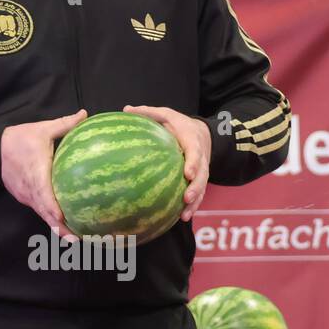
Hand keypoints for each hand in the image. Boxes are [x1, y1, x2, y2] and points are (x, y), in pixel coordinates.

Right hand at [0, 109, 86, 236]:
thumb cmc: (20, 139)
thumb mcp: (41, 129)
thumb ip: (64, 125)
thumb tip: (85, 115)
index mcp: (35, 171)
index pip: (43, 192)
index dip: (52, 207)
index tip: (63, 218)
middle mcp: (30, 188)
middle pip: (44, 212)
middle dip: (59, 227)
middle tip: (76, 239)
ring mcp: (26, 196)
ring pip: (43, 214)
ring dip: (57, 227)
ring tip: (75, 239)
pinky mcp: (26, 198)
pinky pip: (40, 211)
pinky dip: (52, 220)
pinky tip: (68, 228)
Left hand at [122, 104, 210, 219]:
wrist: (203, 135)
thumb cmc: (180, 125)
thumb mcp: (167, 114)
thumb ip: (149, 113)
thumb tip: (126, 109)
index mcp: (193, 141)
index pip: (195, 153)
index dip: (193, 164)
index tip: (187, 173)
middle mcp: (200, 159)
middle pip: (202, 176)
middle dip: (196, 189)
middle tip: (186, 198)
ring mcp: (201, 172)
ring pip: (201, 189)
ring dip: (195, 203)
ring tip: (185, 216)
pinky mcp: (198, 181)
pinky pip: (197, 196)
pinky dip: (191, 207)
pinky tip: (181, 218)